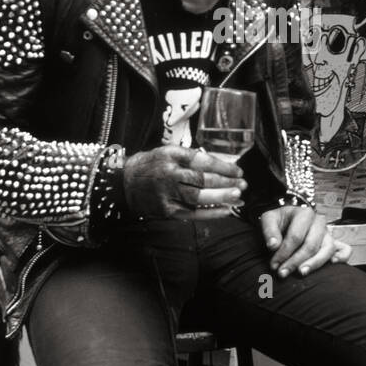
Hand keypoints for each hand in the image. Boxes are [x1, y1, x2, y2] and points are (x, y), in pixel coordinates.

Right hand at [122, 146, 245, 218]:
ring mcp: (167, 194)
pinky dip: (211, 212)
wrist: (123, 184)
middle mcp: (169, 174)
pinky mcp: (167, 211)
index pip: (202, 161)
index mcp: (170, 156)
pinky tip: (226, 210)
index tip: (237, 170)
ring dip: (222, 197)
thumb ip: (189, 157)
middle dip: (226, 182)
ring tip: (238, 196)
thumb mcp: (166, 152)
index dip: (222, 167)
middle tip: (243, 184)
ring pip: (199, 197)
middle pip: (202, 179)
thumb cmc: (149, 166)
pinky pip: (193, 213)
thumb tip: (218, 165)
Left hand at [258, 203, 351, 277]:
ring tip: (302, 272)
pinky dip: (342, 257)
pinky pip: (345, 250)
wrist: (288, 221)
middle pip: (311, 245)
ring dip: (315, 263)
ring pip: (327, 249)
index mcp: (305, 214)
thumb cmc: (280, 221)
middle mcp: (319, 223)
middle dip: (295, 261)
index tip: (274, 265)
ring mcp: (328, 233)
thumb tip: (273, 245)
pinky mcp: (333, 243)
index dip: (283, 252)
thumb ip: (269, 230)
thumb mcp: (269, 219)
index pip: (296, 236)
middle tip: (283, 273)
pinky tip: (332, 265)